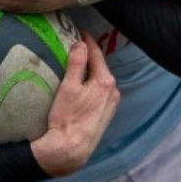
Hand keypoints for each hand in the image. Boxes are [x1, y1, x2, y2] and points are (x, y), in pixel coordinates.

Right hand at [30, 32, 119, 176]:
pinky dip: (93, 84)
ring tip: (78, 64)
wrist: (70, 149)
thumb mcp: (68, 87)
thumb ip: (76, 63)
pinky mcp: (107, 114)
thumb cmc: (67, 117)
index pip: (96, 54)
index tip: (79, 31)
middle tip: (76, 46)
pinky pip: (100, 92)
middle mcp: (113, 91)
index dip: (87, 41)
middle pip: (100, 67)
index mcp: (105, 81)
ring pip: (101, 80)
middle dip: (89, 56)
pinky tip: (84, 86)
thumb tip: (81, 44)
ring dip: (91, 71)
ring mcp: (112, 104)